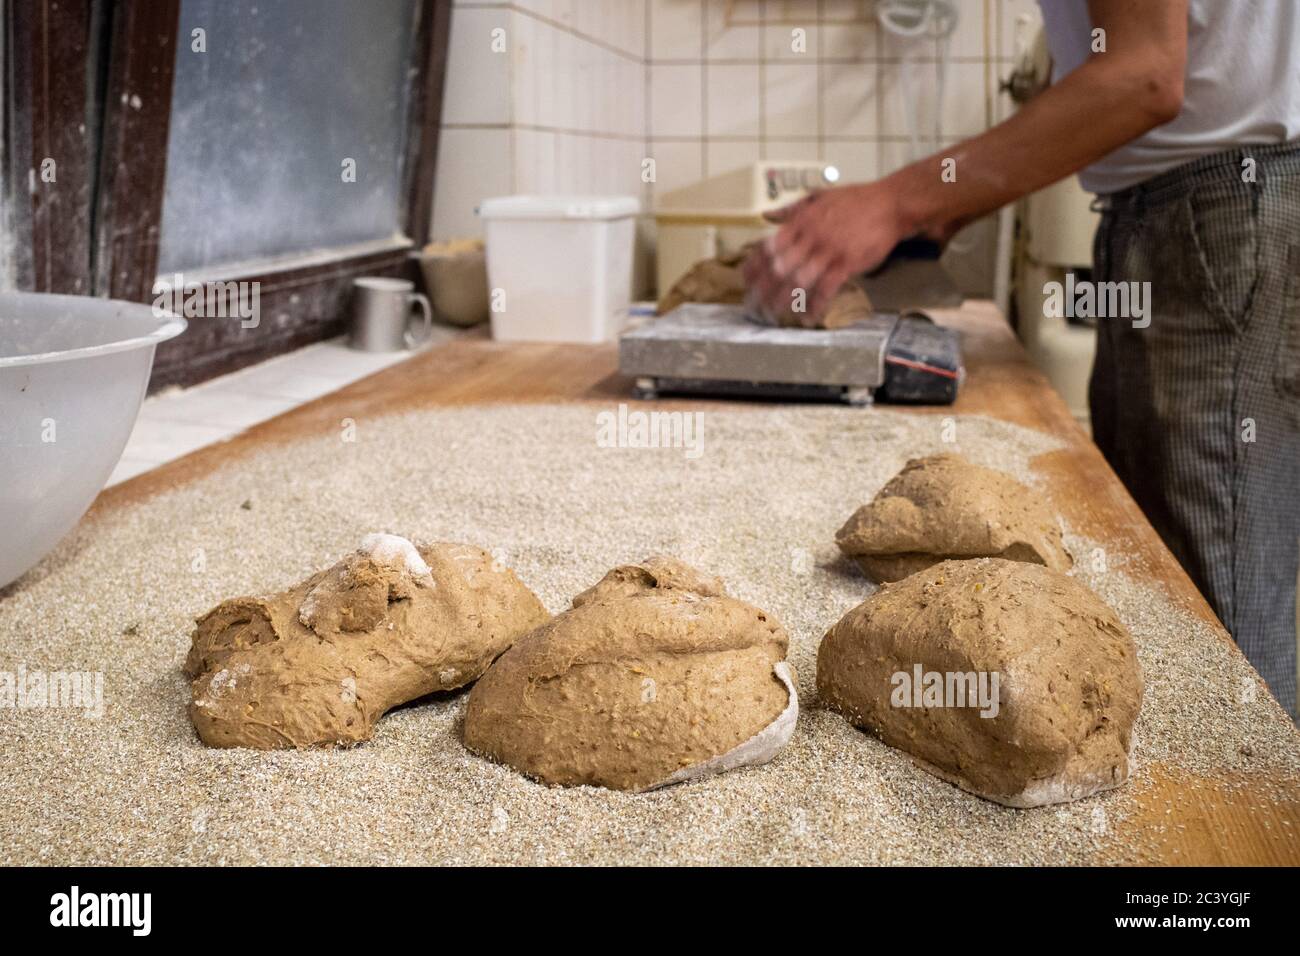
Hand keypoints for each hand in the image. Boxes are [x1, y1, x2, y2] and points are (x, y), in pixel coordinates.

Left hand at [743, 182, 910, 325]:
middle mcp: (810, 236)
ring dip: (784, 300)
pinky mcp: (847, 263)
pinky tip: (807, 317)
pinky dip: (815, 305)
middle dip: (763, 289)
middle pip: (778, 267)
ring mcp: (829, 251)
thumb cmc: (855, 200)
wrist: (890, 204)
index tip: (745, 280)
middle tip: (753, 305)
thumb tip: (766, 216)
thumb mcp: (819, 196)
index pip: (768, 245)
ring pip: (798, 281)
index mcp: (801, 221)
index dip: (754, 264)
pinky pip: (826, 289)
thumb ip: (791, 209)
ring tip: (774, 314)